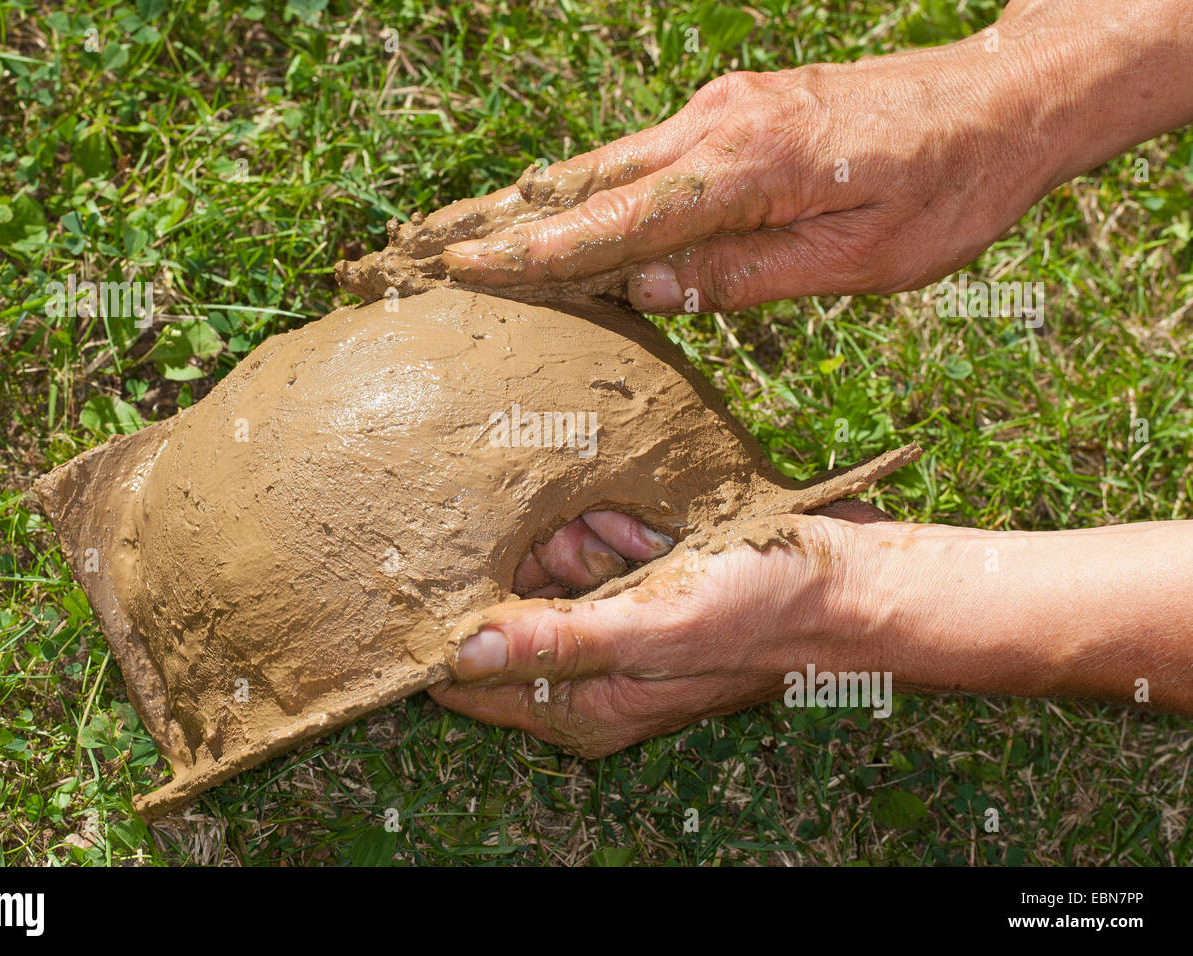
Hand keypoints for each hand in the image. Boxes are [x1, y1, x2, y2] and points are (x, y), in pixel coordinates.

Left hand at [431, 502, 885, 756]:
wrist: (853, 584)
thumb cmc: (765, 613)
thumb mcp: (655, 628)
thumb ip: (556, 642)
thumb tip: (458, 656)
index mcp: (581, 706)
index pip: (468, 680)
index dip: (455, 624)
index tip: (462, 568)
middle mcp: (589, 672)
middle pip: (509, 606)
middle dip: (547, 560)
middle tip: (607, 546)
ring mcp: (614, 626)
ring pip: (552, 563)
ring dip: (593, 534)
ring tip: (649, 538)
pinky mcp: (638, 587)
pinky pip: (596, 543)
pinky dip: (621, 525)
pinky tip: (661, 529)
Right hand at [436, 41, 1058, 311]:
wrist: (1005, 101)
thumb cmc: (947, 191)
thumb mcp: (855, 262)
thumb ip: (745, 276)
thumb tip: (651, 290)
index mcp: (744, 168)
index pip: (615, 222)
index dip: (535, 251)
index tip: (462, 267)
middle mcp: (716, 124)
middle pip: (585, 180)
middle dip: (502, 217)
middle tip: (423, 247)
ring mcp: (722, 110)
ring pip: (607, 164)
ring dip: (536, 202)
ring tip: (464, 233)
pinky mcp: (734, 112)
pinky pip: (643, 158)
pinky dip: (591, 192)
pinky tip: (557, 216)